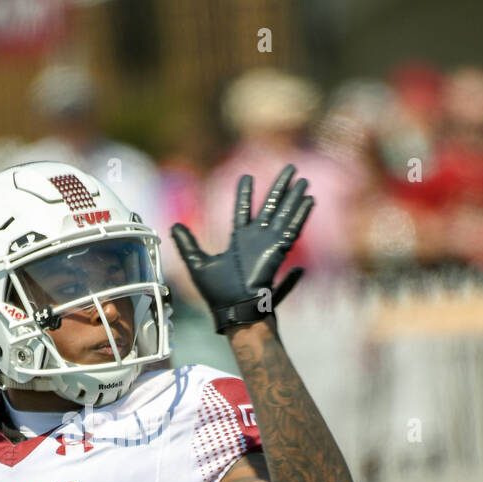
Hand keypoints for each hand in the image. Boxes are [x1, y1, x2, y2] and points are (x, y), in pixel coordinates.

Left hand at [171, 164, 312, 332]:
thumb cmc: (218, 294)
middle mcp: (256, 239)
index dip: (244, 193)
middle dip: (279, 188)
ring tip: (303, 180)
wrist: (235, 311)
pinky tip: (309, 200)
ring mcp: (269, 244)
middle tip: (289, 169)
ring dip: (294, 197)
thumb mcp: (198, 265)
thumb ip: (188, 244)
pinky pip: (292, 229)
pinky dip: (300, 214)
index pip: (243, 210)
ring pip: (284, 214)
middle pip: (270, 206)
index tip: (246, 176)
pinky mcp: (279, 251)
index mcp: (239, 240)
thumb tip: (173, 226)